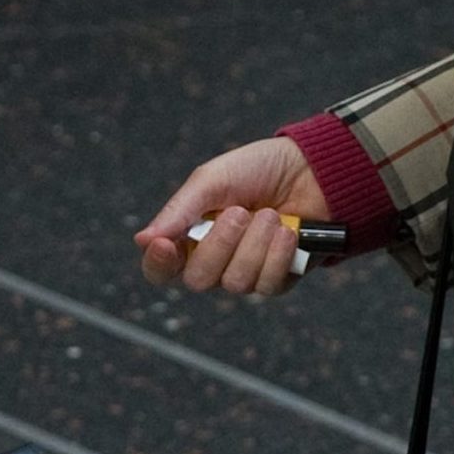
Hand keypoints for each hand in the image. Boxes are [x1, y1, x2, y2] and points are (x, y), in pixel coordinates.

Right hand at [133, 137, 331, 295]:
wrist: (311, 169)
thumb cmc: (258, 169)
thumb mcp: (212, 179)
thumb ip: (179, 210)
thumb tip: (142, 239)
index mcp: (189, 236)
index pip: (160, 268)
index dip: (158, 263)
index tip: (166, 244)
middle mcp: (214, 260)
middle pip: (198, 280)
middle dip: (220, 245)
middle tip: (239, 212)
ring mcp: (246, 272)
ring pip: (236, 283)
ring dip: (256, 244)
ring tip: (270, 214)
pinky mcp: (278, 279)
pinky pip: (268, 285)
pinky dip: (278, 255)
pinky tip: (288, 232)